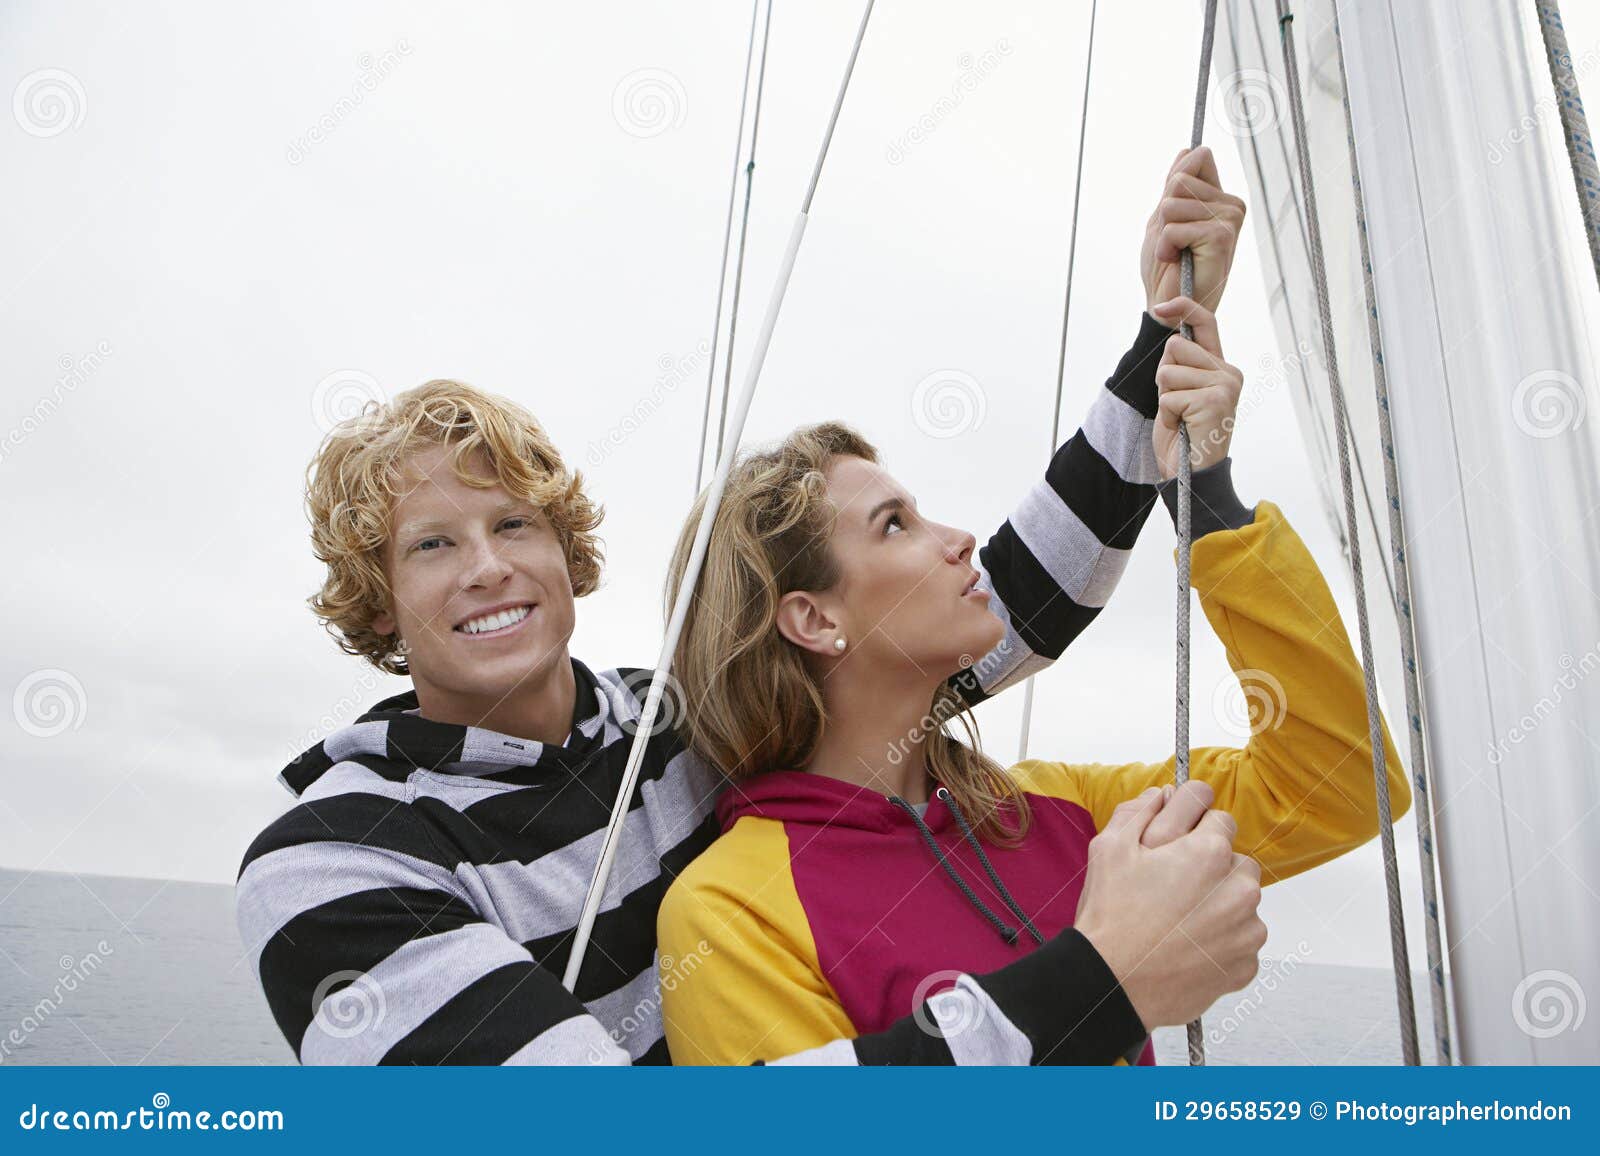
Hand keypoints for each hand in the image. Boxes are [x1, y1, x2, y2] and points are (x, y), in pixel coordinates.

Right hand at [1073, 787, 1266, 1030]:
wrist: (1112, 985)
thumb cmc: (1111, 917)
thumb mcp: (1110, 848)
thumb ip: (1141, 810)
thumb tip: (1162, 795)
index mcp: (1210, 851)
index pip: (1216, 814)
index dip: (1190, 826)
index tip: (1173, 844)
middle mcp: (1239, 887)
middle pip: (1234, 859)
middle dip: (1209, 866)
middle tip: (1170, 887)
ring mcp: (1247, 929)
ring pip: (1240, 900)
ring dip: (1217, 904)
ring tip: (1176, 922)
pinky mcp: (1246, 964)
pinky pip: (1240, 940)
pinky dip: (1220, 941)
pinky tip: (1185, 947)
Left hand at [1141, 147, 1245, 314]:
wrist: (1170, 306)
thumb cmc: (1167, 269)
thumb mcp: (1165, 219)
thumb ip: (1175, 186)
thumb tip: (1189, 149)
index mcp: (1220, 198)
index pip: (1194, 159)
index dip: (1171, 188)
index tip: (1173, 219)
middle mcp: (1231, 205)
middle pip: (1178, 180)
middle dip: (1163, 214)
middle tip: (1173, 243)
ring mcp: (1230, 219)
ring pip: (1172, 203)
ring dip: (1162, 234)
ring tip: (1175, 254)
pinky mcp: (1222, 235)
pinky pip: (1174, 227)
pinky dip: (1165, 247)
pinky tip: (1178, 262)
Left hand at [1148, 295, 1243, 480]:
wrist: (1194, 477)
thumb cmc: (1185, 438)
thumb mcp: (1180, 394)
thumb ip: (1182, 367)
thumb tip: (1171, 335)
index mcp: (1222, 368)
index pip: (1206, 323)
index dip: (1183, 308)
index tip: (1159, 308)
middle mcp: (1229, 373)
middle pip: (1174, 347)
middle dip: (1163, 377)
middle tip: (1176, 405)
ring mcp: (1225, 385)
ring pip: (1168, 371)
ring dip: (1165, 398)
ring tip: (1181, 418)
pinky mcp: (1215, 401)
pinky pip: (1169, 396)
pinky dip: (1167, 416)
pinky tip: (1182, 428)